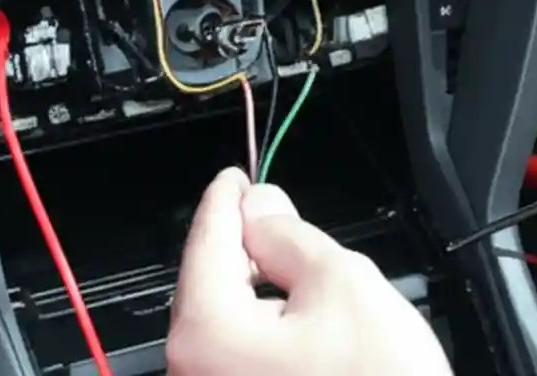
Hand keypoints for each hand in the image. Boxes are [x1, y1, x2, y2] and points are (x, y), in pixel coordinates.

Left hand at [166, 168, 450, 375]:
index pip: (206, 242)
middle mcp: (194, 374)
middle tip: (274, 216)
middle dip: (242, 248)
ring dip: (257, 293)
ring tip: (303, 277)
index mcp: (207, 334)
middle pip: (208, 286)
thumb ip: (289, 236)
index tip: (235, 179)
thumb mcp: (342, 283)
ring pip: (225, 326)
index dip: (225, 200)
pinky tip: (301, 325)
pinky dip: (263, 333)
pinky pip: (238, 360)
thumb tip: (260, 209)